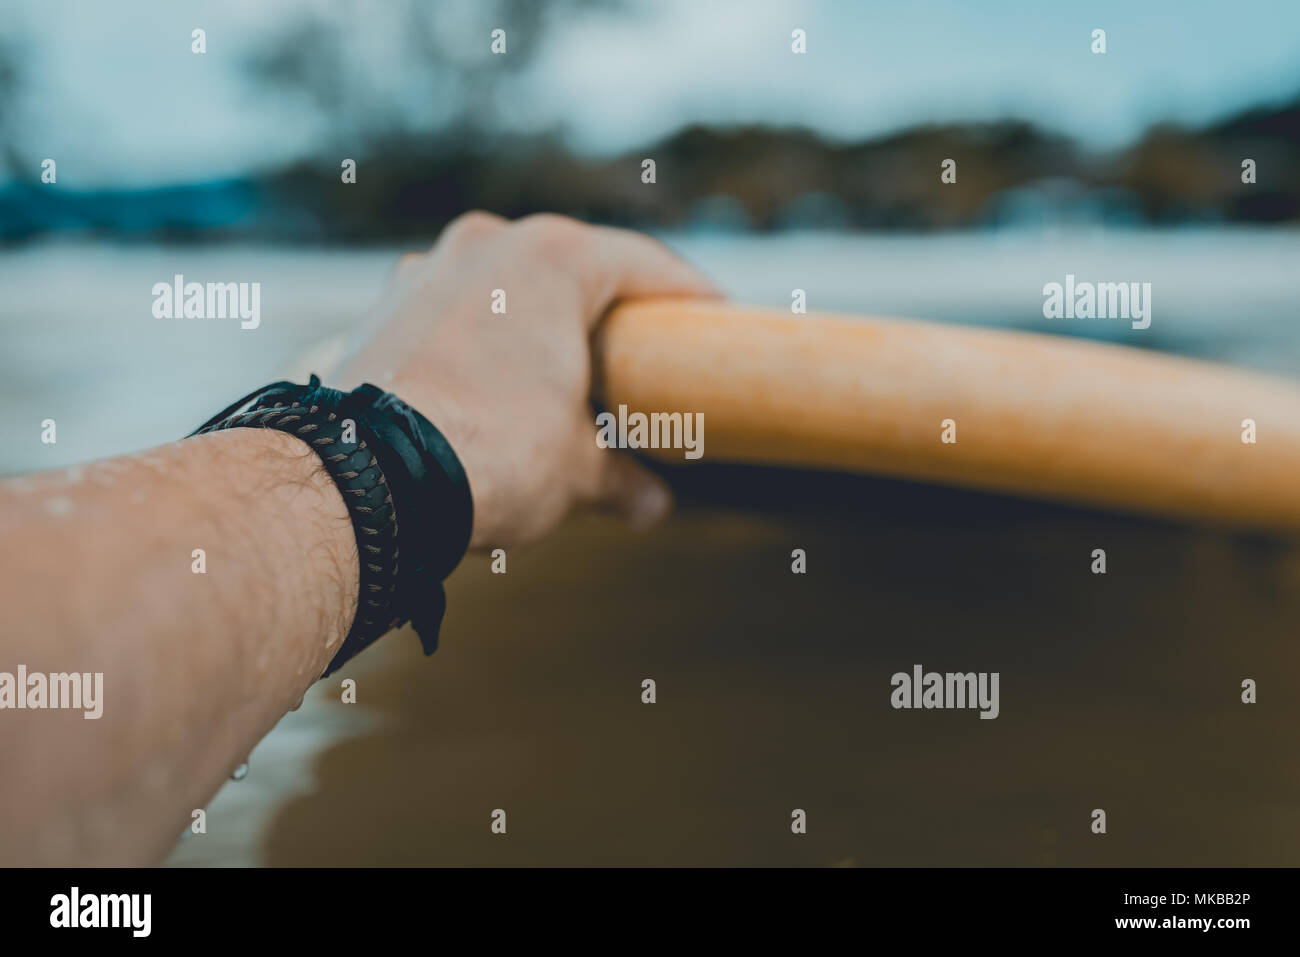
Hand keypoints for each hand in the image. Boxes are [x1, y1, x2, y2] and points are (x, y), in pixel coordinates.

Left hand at [337, 212, 718, 548]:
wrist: (367, 482)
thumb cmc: (492, 456)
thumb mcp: (576, 470)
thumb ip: (620, 476)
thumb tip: (651, 505)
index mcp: (553, 259)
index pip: (645, 265)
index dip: (688, 296)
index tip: (714, 321)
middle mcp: (486, 245)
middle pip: (569, 271)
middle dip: (605, 314)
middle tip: (639, 354)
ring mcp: (424, 272)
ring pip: (501, 290)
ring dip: (534, 329)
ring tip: (558, 378)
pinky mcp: (379, 310)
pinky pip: (448, 317)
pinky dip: (477, 345)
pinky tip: (487, 390)